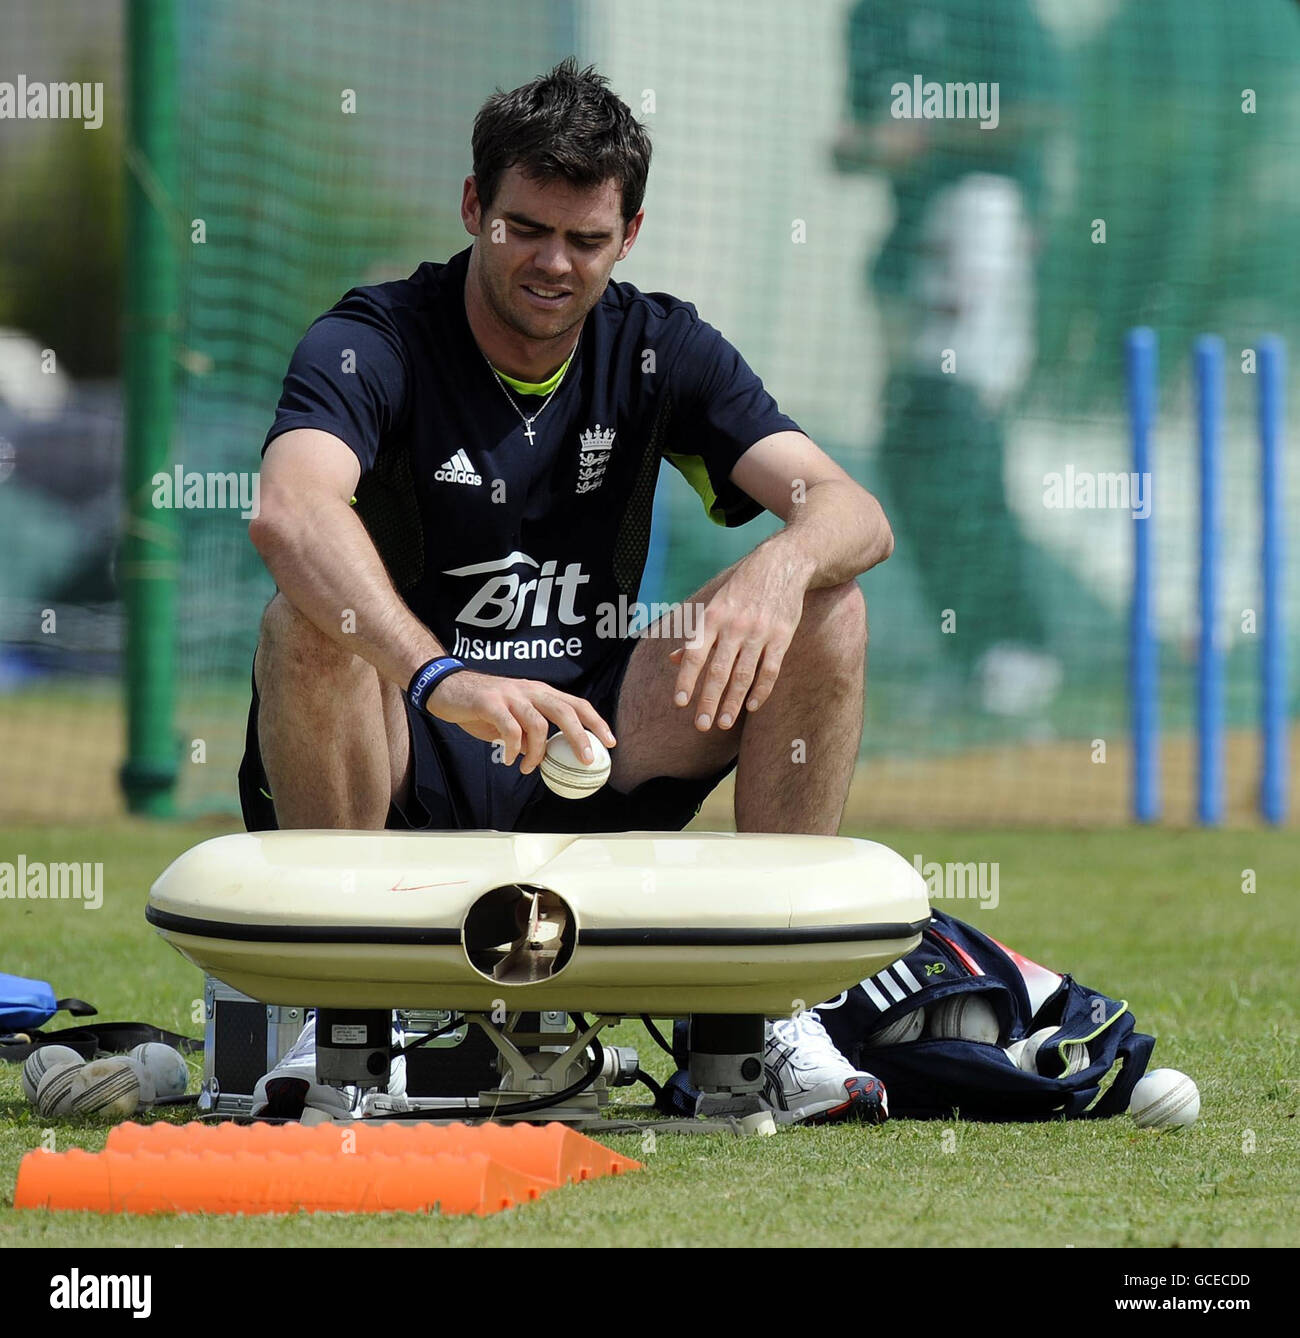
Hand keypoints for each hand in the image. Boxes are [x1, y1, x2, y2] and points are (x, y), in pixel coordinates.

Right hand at [426, 672, 615, 774]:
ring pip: (538, 723)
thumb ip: (528, 735)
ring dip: (537, 752)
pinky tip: (509, 760)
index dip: (596, 722)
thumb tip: (542, 757)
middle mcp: (530, 690)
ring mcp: (510, 695)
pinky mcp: (490, 702)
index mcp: (539, 693)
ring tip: (528, 768)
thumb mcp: (511, 720)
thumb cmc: (480, 706)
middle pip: (565, 711)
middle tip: (586, 760)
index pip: (576, 704)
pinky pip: (509, 728)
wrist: (445, 687)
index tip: (610, 742)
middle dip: (580, 737)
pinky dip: (512, 748)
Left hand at [669, 549, 806, 729]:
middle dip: (709, 700)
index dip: (686, 679)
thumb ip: (697, 635)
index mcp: (713, 617)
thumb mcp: (715, 606)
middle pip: (719, 670)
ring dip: (733, 702)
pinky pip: (770, 669)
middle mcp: (734, 625)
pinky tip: (752, 706)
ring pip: (744, 674)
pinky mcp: (782, 636)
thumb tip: (674, 660)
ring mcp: (759, 632)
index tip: (680, 703)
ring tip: (724, 723)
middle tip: (701, 725)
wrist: (781, 565)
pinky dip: (761, 689)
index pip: (695, 653)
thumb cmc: (742, 590)